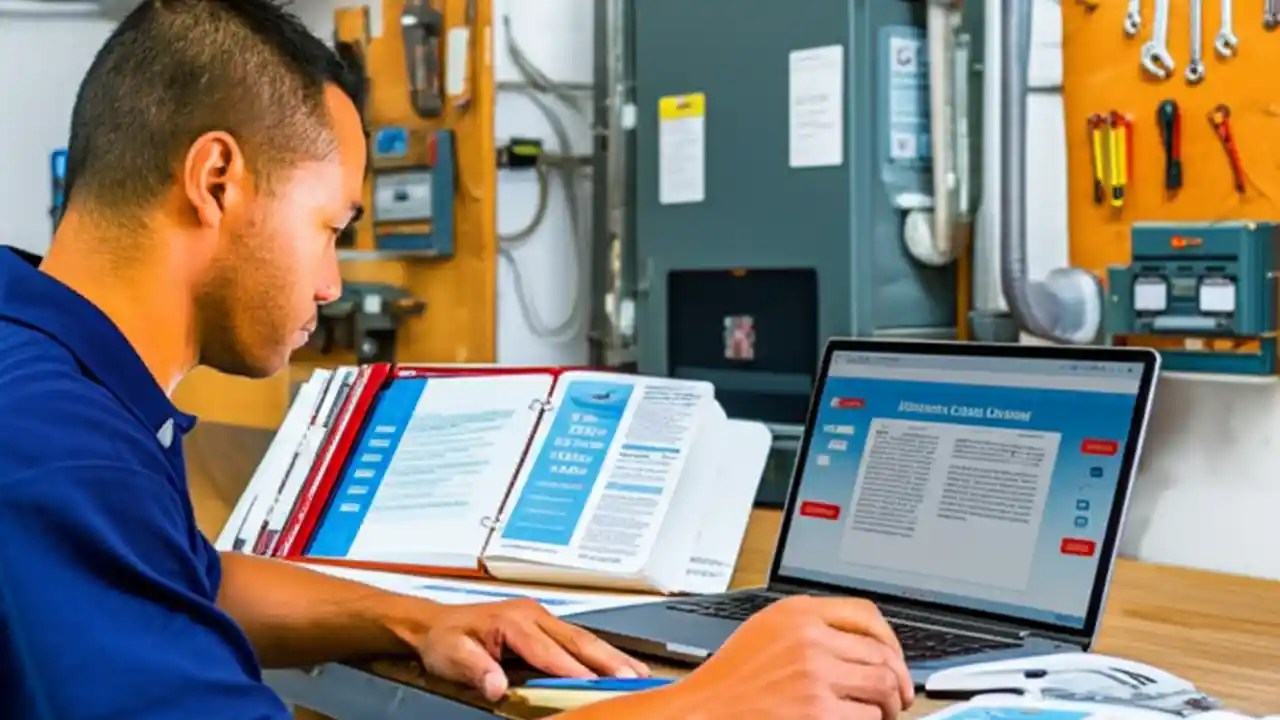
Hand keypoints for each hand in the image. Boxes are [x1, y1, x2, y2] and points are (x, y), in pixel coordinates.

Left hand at [408, 598, 650, 701]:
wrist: (435, 623)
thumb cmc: (445, 638)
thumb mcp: (452, 656)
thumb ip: (477, 670)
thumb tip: (498, 685)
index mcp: (514, 622)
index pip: (550, 652)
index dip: (576, 670)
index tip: (599, 685)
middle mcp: (533, 616)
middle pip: (579, 640)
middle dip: (609, 660)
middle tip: (635, 678)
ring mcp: (541, 618)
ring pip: (583, 638)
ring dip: (610, 655)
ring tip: (637, 673)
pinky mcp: (544, 625)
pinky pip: (577, 639)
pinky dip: (599, 653)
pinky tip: (614, 664)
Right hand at [673, 595, 913, 719]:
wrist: (702, 712)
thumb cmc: (729, 681)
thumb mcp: (765, 632)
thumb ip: (809, 628)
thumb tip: (859, 645)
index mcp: (797, 613)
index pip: (866, 614)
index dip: (890, 641)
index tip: (894, 659)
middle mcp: (810, 638)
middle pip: (881, 654)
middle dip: (897, 680)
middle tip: (896, 697)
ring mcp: (815, 675)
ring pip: (882, 686)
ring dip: (887, 707)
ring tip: (879, 715)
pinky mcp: (818, 711)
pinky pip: (867, 717)